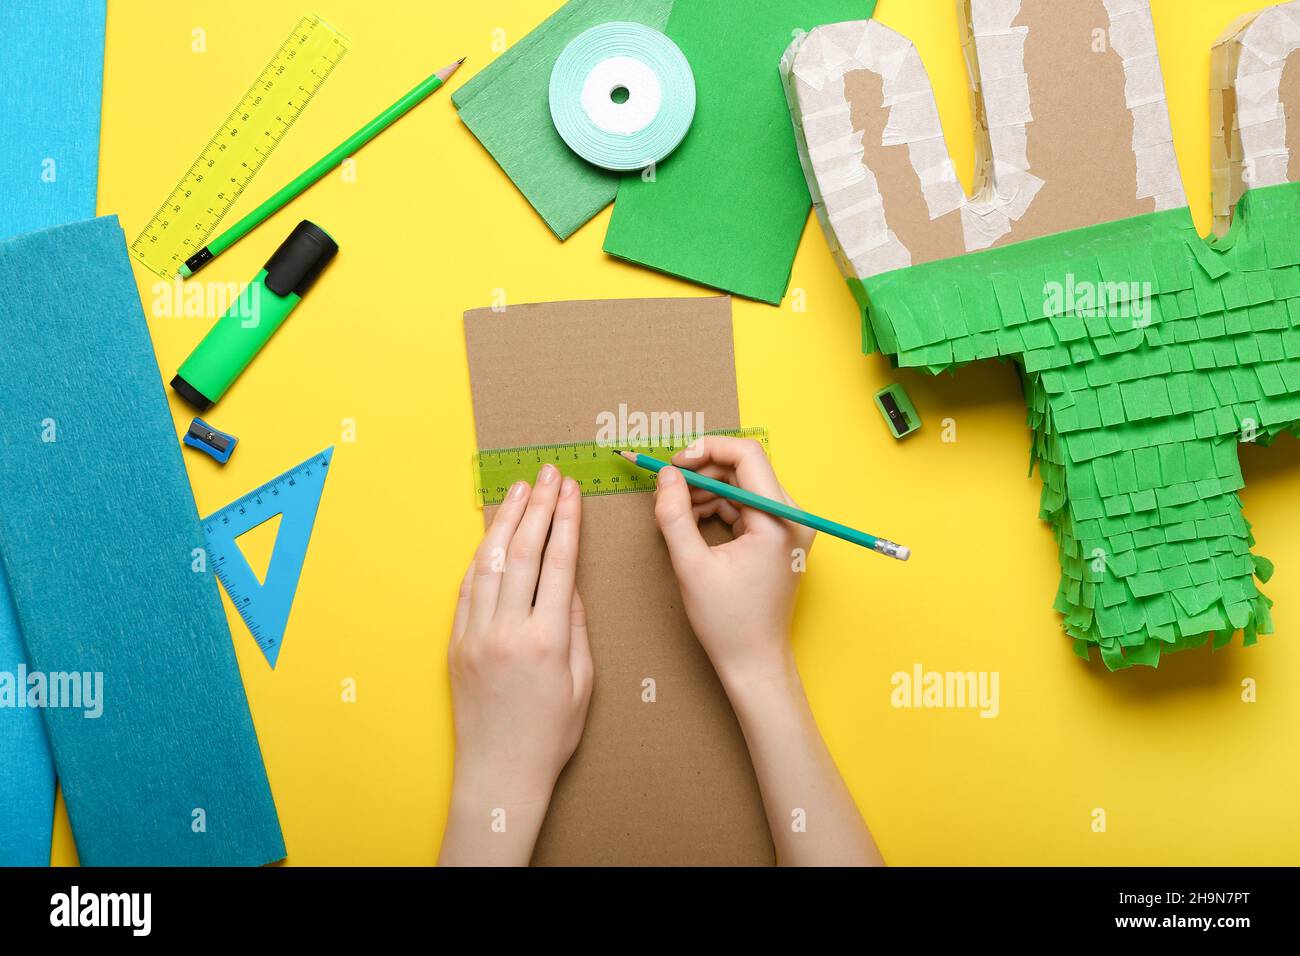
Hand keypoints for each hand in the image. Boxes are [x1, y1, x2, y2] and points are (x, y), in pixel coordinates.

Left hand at [439, 464, 592, 865]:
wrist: (499, 775)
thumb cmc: (549, 736)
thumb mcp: (582, 683)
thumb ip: (577, 628)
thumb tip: (570, 586)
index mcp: (548, 640)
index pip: (559, 562)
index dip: (566, 520)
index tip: (572, 490)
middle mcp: (508, 630)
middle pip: (525, 552)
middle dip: (539, 506)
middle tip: (549, 474)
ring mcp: (477, 635)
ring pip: (491, 562)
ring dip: (507, 521)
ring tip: (520, 490)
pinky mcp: (456, 644)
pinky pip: (468, 589)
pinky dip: (482, 557)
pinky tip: (493, 536)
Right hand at [652, 437, 813, 688]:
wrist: (755, 662)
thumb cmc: (728, 623)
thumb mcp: (691, 566)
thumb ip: (674, 515)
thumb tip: (666, 476)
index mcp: (779, 520)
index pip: (747, 456)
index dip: (706, 450)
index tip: (674, 464)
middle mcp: (792, 517)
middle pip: (745, 467)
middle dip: (702, 470)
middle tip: (667, 485)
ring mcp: (788, 527)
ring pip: (742, 485)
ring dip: (706, 489)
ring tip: (675, 510)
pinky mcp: (779, 537)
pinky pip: (745, 505)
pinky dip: (716, 506)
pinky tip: (691, 521)